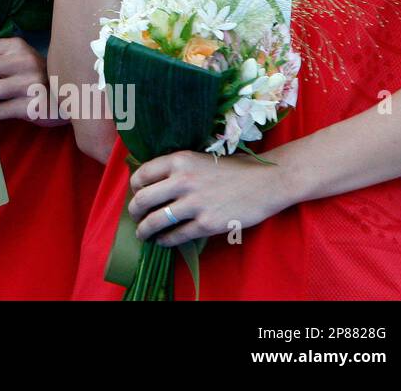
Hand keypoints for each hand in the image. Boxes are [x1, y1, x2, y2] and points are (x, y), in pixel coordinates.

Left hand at [127, 150, 290, 246]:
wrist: (266, 182)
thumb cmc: (234, 168)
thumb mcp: (200, 158)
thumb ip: (177, 168)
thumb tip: (154, 183)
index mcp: (179, 160)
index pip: (142, 174)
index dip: (135, 188)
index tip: (136, 194)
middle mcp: (182, 180)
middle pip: (142, 199)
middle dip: (134, 211)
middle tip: (135, 216)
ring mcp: (194, 203)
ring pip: (155, 220)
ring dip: (144, 230)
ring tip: (142, 234)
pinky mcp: (207, 223)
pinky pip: (176, 235)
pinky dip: (165, 240)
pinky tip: (163, 241)